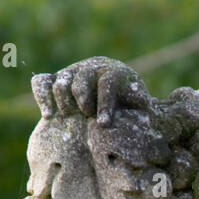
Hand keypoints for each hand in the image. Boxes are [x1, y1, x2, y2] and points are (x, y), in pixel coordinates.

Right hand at [31, 57, 149, 126]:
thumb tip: (156, 129)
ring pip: (61, 81)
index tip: (104, 125)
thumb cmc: (131, 108)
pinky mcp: (57, 80)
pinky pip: (41, 81)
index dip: (105, 104)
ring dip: (64, 101)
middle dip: (84, 102)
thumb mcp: (143, 110)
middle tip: (88, 119)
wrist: (114, 95)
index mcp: (115, 74)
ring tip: (69, 119)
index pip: (107, 84)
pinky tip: (49, 116)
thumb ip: (147, 115)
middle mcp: (92, 69)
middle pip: (81, 81)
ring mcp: (73, 73)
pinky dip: (42, 96)